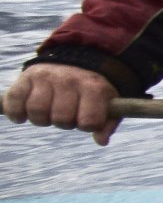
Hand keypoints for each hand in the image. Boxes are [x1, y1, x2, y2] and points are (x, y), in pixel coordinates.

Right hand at [3, 64, 119, 143]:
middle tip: (65, 114)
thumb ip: (107, 124)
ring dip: (41, 119)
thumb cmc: (92, 91)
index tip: (85, 119)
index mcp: (94, 87)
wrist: (74, 61)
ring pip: (37, 112)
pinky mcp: (26, 77)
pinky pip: (14, 101)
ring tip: (48, 112)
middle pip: (61, 119)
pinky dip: (16, 113)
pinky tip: (23, 115)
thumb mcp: (107, 104)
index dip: (86, 126)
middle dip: (63, 123)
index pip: (88, 122)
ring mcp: (46, 77)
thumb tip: (101, 141)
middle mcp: (69, 80)